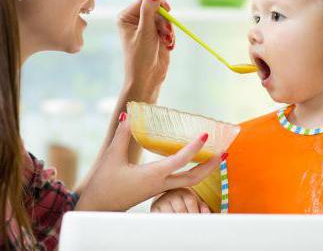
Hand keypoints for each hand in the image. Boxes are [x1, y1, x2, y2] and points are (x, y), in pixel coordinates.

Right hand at [76, 112, 221, 211]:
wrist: (97, 208)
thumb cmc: (104, 184)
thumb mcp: (112, 156)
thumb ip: (122, 134)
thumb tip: (129, 114)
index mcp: (152, 176)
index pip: (180, 161)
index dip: (194, 148)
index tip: (205, 136)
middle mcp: (160, 184)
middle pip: (194, 178)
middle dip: (211, 166)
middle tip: (224, 152)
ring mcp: (159, 189)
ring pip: (188, 183)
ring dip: (204, 170)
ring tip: (215, 157)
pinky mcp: (155, 190)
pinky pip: (179, 183)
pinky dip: (190, 173)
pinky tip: (193, 164)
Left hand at [117, 0, 175, 102]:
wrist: (147, 78)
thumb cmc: (140, 57)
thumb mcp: (146, 32)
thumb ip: (150, 11)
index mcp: (126, 17)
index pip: (145, 0)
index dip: (158, 4)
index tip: (168, 11)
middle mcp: (135, 20)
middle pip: (157, 9)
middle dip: (164, 21)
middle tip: (167, 33)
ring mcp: (146, 28)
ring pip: (164, 19)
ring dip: (168, 30)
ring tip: (167, 42)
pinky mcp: (156, 36)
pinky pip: (168, 28)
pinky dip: (170, 36)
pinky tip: (168, 46)